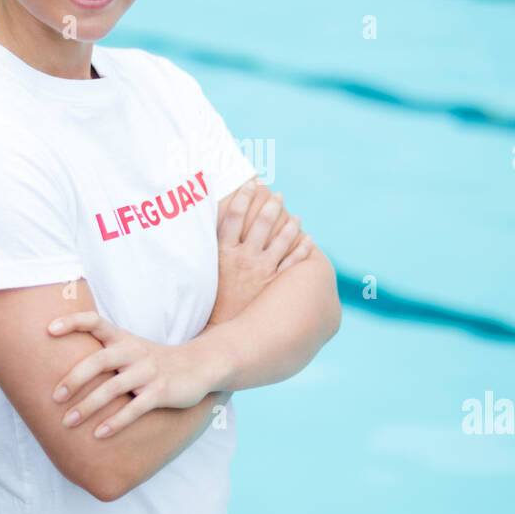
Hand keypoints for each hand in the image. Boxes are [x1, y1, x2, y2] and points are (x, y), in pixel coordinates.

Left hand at [46, 312, 216, 437]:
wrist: (201, 365)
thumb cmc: (156, 361)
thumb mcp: (132, 348)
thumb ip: (105, 352)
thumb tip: (65, 367)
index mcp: (123, 338)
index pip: (95, 321)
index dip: (72, 322)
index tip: (49, 329)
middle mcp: (134, 352)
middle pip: (99, 360)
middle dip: (74, 378)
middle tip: (54, 397)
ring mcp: (148, 372)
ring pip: (113, 388)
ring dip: (88, 406)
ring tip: (67, 422)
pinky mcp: (161, 392)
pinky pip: (135, 408)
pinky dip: (116, 422)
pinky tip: (99, 434)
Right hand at [209, 178, 313, 325]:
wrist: (220, 329)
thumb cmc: (210, 300)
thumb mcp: (205, 270)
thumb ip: (210, 249)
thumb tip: (206, 228)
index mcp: (224, 251)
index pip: (234, 216)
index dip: (243, 197)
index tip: (252, 184)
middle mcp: (244, 257)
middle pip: (261, 223)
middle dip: (272, 206)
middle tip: (279, 196)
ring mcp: (261, 270)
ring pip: (282, 240)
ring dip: (291, 225)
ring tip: (296, 217)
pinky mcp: (274, 285)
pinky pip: (293, 263)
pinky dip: (303, 249)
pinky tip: (308, 240)